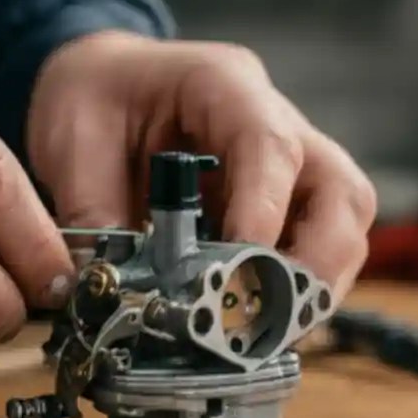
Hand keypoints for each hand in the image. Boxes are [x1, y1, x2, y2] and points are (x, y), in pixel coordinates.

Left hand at [27, 31, 376, 298]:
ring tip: (259, 333)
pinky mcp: (287, 207)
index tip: (238, 272)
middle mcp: (279, 123)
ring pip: (345, 228)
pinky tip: (251, 325)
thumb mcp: (72, 140)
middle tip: (266, 319)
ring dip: (312, 290)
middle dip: (315, 266)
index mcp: (225, 86)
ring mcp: (292, 168)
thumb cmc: (94, 96)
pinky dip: (293, 296)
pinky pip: (316, 253)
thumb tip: (117, 294)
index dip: (264, 213)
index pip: (271, 147)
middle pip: (343, 194)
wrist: (103, 84)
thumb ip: (94, 213)